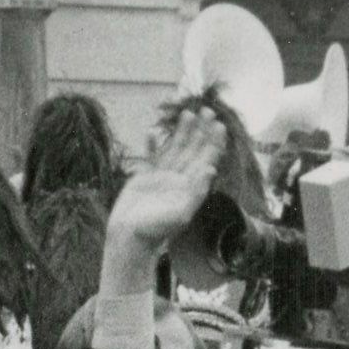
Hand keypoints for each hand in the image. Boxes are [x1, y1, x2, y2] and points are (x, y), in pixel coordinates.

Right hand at [108, 108, 227, 252]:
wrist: (129, 238)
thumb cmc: (155, 231)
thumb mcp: (181, 214)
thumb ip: (196, 192)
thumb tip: (210, 170)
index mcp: (190, 188)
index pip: (205, 160)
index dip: (213, 143)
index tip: (219, 125)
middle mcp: (179, 181)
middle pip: (193, 151)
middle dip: (201, 131)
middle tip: (207, 110)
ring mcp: (162, 178)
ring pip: (175, 149)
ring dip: (182, 132)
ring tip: (188, 113)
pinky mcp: (144, 179)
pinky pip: (152, 157)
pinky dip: (153, 144)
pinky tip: (153, 132)